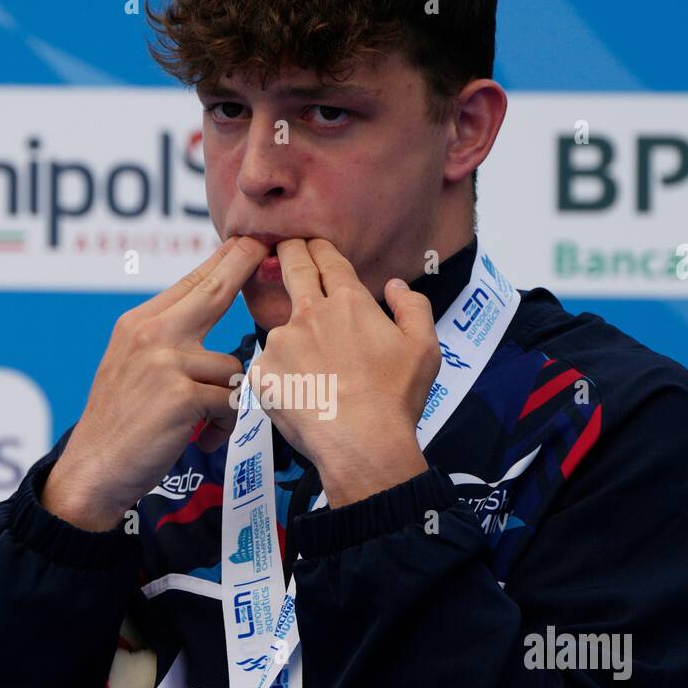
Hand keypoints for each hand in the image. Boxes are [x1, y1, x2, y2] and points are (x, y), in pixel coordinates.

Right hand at [42, 236, 269, 529]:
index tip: (246, 244)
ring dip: (226, 402)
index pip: (189, 284)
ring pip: (232, 367)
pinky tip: (201, 440)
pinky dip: (221, 427)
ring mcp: (166, 363)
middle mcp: (151, 334)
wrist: (93, 471)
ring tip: (204, 426)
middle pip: (213, 291)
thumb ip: (163, 340)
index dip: (222, 262)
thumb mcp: (131, 367)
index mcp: (138, 325)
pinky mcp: (182, 396)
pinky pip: (229, 403)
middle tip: (265, 248)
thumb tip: (203, 311)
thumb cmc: (121, 425)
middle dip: (243, 266)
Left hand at [256, 239, 440, 493]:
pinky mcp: (262, 372)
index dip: (317, 246)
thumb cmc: (396, 400)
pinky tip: (301, 395)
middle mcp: (310, 313)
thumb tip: (395, 286)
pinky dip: (280, 376)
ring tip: (315, 373)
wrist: (362, 446)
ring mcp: (280, 342)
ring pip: (282, 328)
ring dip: (292, 338)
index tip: (309, 241)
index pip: (327, 259)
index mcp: (349, 302)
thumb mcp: (425, 347)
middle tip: (284, 247)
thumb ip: (413, 306)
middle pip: (293, 269)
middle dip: (288, 252)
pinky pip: (269, 367)